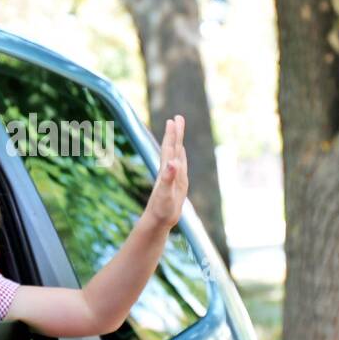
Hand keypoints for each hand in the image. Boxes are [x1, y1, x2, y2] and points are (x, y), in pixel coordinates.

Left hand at [144, 115, 187, 229]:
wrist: (157, 221)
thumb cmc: (161, 209)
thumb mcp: (165, 192)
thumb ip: (168, 177)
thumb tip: (172, 162)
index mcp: (166, 170)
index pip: (170, 148)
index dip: (172, 134)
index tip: (173, 119)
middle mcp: (168, 171)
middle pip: (172, 148)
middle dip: (175, 133)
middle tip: (178, 117)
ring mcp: (173, 177)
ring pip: (175, 155)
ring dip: (177, 142)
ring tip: (178, 131)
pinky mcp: (177, 185)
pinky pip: (180, 167)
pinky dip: (181, 158)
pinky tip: (180, 155)